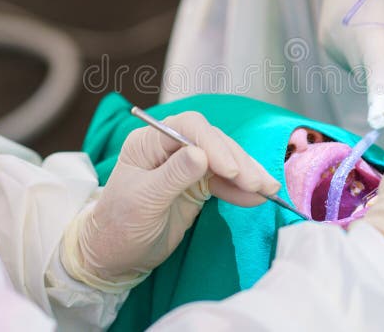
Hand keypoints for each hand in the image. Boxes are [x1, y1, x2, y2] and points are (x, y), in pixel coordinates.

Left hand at [61, 111, 279, 288]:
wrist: (115, 256)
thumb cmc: (119, 226)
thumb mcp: (143, 201)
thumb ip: (173, 175)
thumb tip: (201, 153)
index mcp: (149, 142)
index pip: (188, 128)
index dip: (213, 144)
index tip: (229, 169)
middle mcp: (169, 147)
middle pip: (212, 142)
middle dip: (237, 161)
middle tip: (257, 184)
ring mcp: (185, 165)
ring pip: (223, 160)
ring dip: (246, 174)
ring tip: (268, 190)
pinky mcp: (197, 185)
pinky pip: (225, 181)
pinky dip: (242, 189)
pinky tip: (259, 197)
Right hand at [294, 0, 383, 127]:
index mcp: (364, 25)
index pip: (376, 67)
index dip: (382, 96)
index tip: (382, 120)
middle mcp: (342, 44)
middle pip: (379, 81)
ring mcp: (333, 51)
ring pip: (373, 77)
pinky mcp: (333, 53)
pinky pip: (365, 69)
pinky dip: (383, 66)